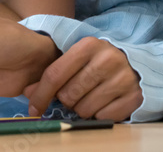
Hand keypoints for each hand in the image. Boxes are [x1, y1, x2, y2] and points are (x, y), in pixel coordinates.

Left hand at [23, 36, 142, 120]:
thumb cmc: (97, 60)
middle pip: (69, 94)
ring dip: (82, 109)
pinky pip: (104, 117)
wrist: (134, 62)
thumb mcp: (76, 58)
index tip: (33, 108)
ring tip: (88, 97)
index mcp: (88, 45)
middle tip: (72, 95)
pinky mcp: (134, 96)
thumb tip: (28, 93)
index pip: (55, 74)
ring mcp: (123, 78)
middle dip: (65, 100)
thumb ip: (52, 74)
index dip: (41, 94)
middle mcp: (107, 59)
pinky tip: (102, 103)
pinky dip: (99, 115)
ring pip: (85, 109)